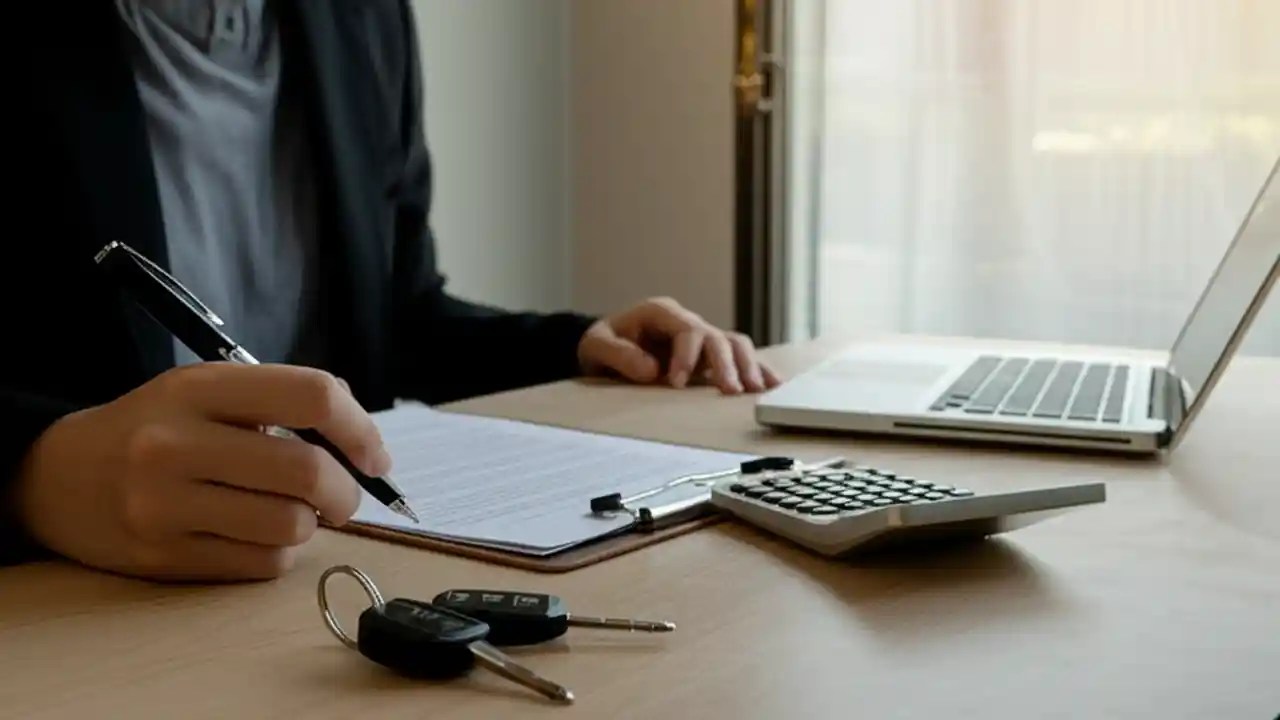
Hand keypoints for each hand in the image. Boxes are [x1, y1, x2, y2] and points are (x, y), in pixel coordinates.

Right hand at [13, 363, 389, 581]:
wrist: (59, 478)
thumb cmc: (156, 429)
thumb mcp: (207, 391)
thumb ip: (280, 402)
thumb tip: (361, 443)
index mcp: (199, 388)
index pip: (312, 396)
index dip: (360, 429)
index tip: (375, 457)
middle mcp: (177, 443)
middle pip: (307, 471)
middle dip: (346, 491)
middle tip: (344, 497)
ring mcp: (165, 505)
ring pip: (291, 526)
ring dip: (311, 525)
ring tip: (293, 513)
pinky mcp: (164, 557)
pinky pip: (262, 564)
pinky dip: (279, 554)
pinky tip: (256, 535)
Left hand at [576, 297, 783, 393]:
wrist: (605, 349)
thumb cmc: (601, 344)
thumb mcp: (595, 346)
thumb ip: (618, 354)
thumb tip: (652, 370)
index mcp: (661, 313)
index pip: (686, 329)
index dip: (686, 355)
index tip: (676, 383)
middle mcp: (686, 322)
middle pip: (716, 337)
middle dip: (725, 363)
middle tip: (731, 391)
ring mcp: (701, 339)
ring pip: (734, 344)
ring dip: (747, 366)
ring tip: (756, 391)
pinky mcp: (708, 357)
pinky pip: (738, 358)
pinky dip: (755, 369)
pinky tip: (771, 385)